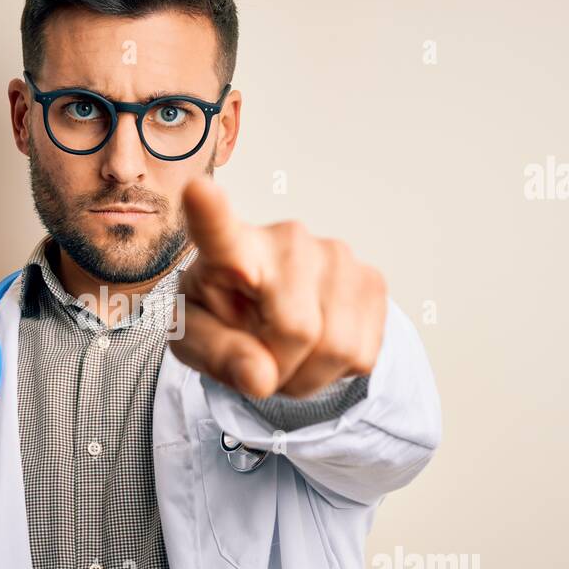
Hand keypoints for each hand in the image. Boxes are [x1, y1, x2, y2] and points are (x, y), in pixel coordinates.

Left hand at [171, 177, 386, 398]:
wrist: (272, 316)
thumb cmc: (223, 319)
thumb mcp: (196, 342)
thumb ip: (218, 356)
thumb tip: (260, 377)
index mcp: (229, 251)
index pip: (220, 233)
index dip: (211, 214)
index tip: (198, 190)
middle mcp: (287, 240)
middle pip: (296, 329)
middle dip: (279, 367)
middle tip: (260, 362)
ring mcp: (336, 254)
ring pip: (335, 347)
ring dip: (307, 375)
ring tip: (286, 355)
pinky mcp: (371, 279)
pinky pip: (361, 353)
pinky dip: (335, 372)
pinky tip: (314, 349)